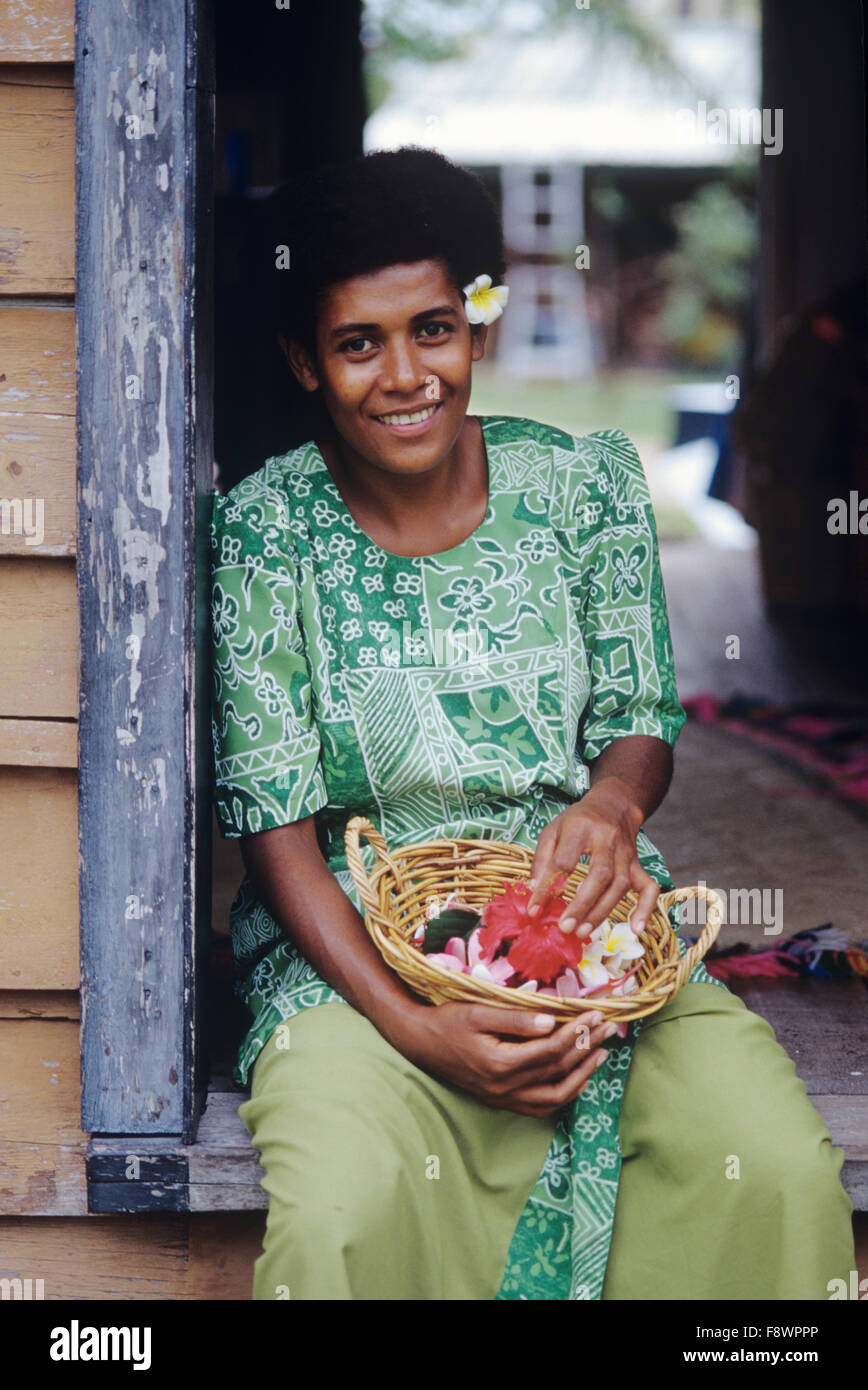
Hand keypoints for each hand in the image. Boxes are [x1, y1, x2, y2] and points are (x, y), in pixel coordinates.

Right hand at [395, 1000, 618, 1118]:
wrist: (421, 1043)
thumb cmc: (449, 1022)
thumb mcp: (479, 1012)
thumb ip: (516, 1019)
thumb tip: (551, 1022)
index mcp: (501, 1062)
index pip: (551, 1049)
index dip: (577, 1032)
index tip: (596, 1015)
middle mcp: (505, 1087)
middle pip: (557, 1070)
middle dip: (586, 1048)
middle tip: (608, 1030)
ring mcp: (504, 1098)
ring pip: (554, 1096)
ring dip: (581, 1076)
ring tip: (599, 1055)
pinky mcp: (501, 1101)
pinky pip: (540, 1107)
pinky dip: (562, 1094)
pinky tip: (575, 1079)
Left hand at [526, 777, 659, 939]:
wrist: (614, 805)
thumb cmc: (578, 821)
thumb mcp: (553, 829)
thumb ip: (542, 858)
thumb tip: (535, 890)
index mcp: (580, 827)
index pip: (564, 861)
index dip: (548, 887)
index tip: (535, 910)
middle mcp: (607, 839)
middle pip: (599, 874)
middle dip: (581, 904)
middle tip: (565, 927)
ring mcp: (626, 853)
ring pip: (620, 885)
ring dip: (602, 912)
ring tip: (583, 932)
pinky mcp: (638, 864)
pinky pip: (648, 887)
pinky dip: (645, 909)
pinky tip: (636, 928)